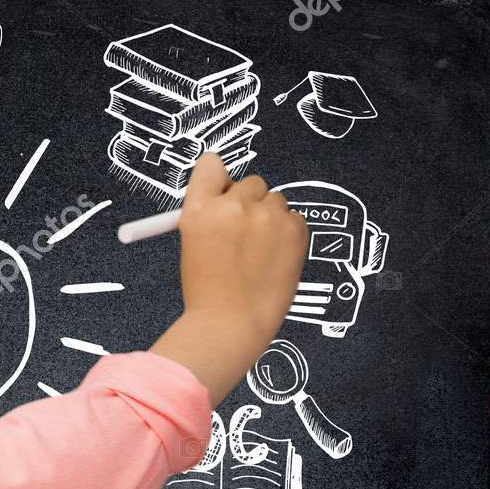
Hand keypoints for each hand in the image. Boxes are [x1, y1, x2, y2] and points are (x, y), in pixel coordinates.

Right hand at [149, 153, 308, 407]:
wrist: (231, 324)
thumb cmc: (208, 292)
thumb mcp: (194, 244)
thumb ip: (210, 215)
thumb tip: (228, 197)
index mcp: (199, 208)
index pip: (211, 165)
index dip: (219, 180)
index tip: (223, 194)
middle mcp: (232, 205)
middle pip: (249, 183)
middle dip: (249, 203)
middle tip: (244, 236)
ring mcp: (265, 215)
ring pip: (275, 200)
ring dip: (270, 219)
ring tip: (259, 254)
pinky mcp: (293, 228)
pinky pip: (295, 218)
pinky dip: (288, 234)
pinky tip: (274, 258)